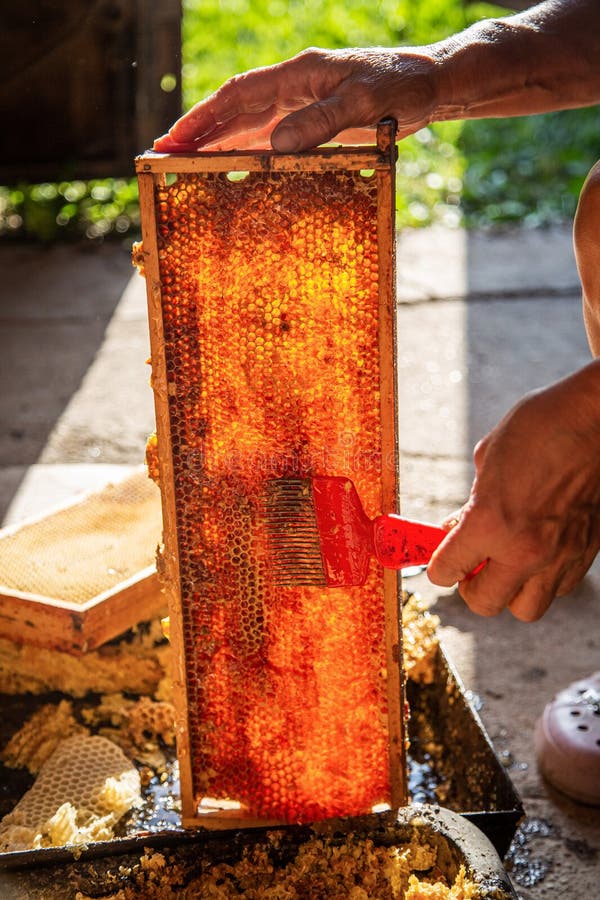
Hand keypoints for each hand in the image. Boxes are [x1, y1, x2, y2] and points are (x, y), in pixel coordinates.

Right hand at [153, 46, 437, 152]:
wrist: (430, 85)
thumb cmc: (400, 86)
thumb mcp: (362, 104)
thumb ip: (320, 121)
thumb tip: (275, 145)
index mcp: (297, 74)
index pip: (238, 95)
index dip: (204, 117)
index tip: (175, 138)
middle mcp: (293, 88)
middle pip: (234, 112)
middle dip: (198, 133)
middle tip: (163, 156)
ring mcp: (301, 106)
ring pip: (248, 126)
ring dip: (217, 145)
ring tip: (184, 165)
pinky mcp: (314, 124)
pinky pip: (271, 140)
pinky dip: (247, 153)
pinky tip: (230, 169)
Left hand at [427, 360, 599, 620]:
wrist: (598, 417)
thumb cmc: (539, 426)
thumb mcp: (488, 457)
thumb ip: (473, 500)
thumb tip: (460, 524)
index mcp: (491, 524)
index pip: (446, 571)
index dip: (438, 566)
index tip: (441, 558)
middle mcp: (525, 550)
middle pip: (485, 603)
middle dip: (471, 586)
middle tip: (472, 564)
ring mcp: (560, 556)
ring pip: (527, 608)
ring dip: (510, 590)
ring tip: (507, 562)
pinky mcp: (587, 552)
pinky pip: (560, 587)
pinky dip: (545, 578)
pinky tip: (540, 551)